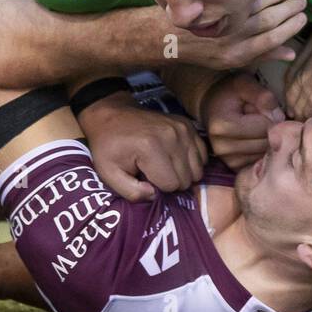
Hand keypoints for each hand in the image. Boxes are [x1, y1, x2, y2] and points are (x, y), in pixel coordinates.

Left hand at [82, 93, 206, 201]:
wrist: (112, 115)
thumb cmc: (109, 147)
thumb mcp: (109, 174)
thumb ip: (131, 192)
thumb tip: (155, 195)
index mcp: (150, 148)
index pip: (171, 185)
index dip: (157, 188)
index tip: (144, 177)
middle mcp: (172, 136)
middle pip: (186, 179)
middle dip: (171, 182)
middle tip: (153, 172)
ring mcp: (182, 129)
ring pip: (197, 169)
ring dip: (182, 173)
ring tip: (164, 166)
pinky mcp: (188, 125)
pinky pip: (202, 155)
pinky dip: (191, 161)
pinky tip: (175, 158)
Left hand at [172, 0, 307, 71]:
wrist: (167, 37)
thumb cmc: (204, 50)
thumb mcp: (232, 60)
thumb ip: (262, 55)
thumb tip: (291, 52)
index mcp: (238, 55)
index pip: (272, 40)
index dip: (290, 28)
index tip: (303, 19)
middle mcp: (232, 37)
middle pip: (269, 21)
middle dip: (290, 10)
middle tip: (302, 2)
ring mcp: (224, 18)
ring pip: (260, 4)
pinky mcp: (217, 3)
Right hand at [199, 72, 283, 170]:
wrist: (212, 105)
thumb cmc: (230, 93)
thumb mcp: (244, 84)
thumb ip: (262, 96)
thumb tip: (278, 118)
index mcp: (222, 126)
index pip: (264, 126)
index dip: (271, 114)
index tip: (263, 107)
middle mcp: (222, 148)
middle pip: (266, 142)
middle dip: (271, 128)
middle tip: (260, 116)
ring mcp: (228, 160)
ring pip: (265, 153)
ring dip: (268, 139)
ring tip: (256, 125)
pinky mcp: (235, 168)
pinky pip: (261, 161)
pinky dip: (263, 149)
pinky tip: (255, 137)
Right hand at [284, 25, 311, 120]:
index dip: (306, 113)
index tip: (305, 121)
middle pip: (302, 87)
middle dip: (295, 105)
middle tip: (294, 116)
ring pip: (297, 71)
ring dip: (291, 90)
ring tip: (290, 103)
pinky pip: (300, 56)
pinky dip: (293, 72)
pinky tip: (293, 83)